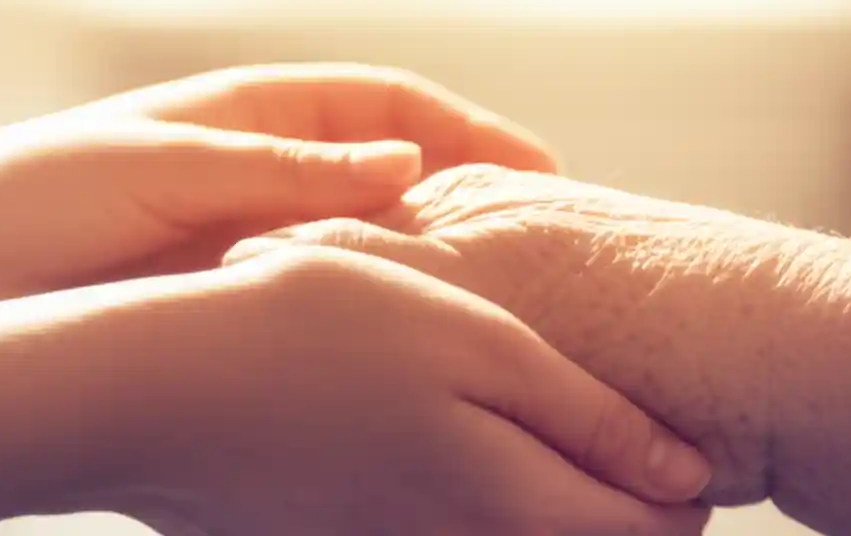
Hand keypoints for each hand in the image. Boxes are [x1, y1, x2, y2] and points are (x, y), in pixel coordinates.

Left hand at [0, 63, 556, 290]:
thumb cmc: (41, 190)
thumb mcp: (174, 163)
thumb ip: (286, 168)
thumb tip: (406, 160)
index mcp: (249, 115)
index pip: (387, 105)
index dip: (468, 130)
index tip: (540, 172)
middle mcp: (259, 176)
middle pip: (388, 179)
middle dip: (462, 204)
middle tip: (540, 253)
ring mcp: (246, 242)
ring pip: (358, 250)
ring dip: (420, 272)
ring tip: (493, 313)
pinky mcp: (222, 302)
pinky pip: (311, 305)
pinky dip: (357, 321)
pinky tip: (396, 354)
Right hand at [101, 248, 709, 535]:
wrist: (165, 388)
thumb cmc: (316, 334)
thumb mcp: (470, 341)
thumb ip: (585, 413)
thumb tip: (685, 474)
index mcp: (513, 505)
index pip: (652, 532)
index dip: (678, 484)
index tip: (666, 435)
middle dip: (614, 501)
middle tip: (596, 427)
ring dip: (536, 501)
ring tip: (505, 425)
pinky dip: (462, 504)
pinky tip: (421, 440)